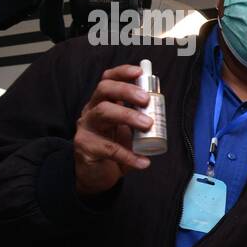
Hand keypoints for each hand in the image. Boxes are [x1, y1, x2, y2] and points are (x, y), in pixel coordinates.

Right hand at [74, 64, 152, 196]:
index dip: (122, 73)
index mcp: (103, 102)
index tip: (140, 72)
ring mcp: (86, 128)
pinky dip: (129, 155)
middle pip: (104, 90)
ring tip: (148, 125)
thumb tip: (160, 106)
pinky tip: (144, 161)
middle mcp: (92, 111)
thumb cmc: (114, 146)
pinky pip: (109, 149)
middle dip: (126, 91)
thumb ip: (139, 117)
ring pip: (103, 113)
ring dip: (128, 116)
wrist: (96, 174)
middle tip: (146, 100)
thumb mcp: (128, 129)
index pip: (108, 80)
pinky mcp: (86, 147)